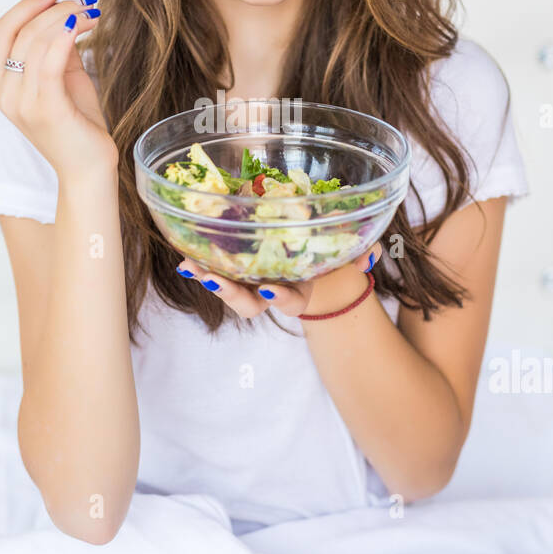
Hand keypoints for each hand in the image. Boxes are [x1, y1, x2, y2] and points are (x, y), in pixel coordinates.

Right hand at [0, 0, 117, 179]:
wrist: (88, 167)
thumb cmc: (77, 124)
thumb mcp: (63, 77)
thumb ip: (56, 48)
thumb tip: (64, 15)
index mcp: (0, 85)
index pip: (1, 31)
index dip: (25, 5)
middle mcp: (4, 93)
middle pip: (20, 31)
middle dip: (53, 8)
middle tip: (83, 0)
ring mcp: (22, 103)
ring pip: (37, 41)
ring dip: (67, 17)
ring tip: (92, 12)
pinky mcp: (45, 109)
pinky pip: (50, 61)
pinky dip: (66, 35)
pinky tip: (83, 25)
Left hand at [173, 242, 381, 319]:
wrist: (307, 249)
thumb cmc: (328, 252)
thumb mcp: (346, 252)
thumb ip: (362, 253)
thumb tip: (368, 257)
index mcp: (298, 288)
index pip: (291, 302)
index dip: (281, 299)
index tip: (270, 290)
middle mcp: (270, 289)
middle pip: (248, 304)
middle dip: (231, 294)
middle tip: (215, 280)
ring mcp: (250, 280)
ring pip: (226, 287)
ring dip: (207, 277)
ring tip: (190, 266)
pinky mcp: (233, 264)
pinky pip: (214, 267)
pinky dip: (198, 263)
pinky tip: (183, 254)